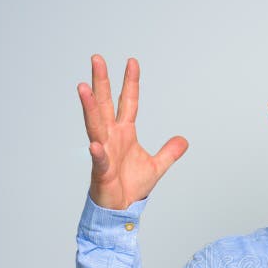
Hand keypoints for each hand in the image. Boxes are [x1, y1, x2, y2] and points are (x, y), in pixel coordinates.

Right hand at [77, 55, 187, 209]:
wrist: (121, 208)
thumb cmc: (131, 185)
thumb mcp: (157, 166)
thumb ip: (169, 152)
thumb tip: (184, 140)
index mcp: (125, 133)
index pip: (128, 102)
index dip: (130, 83)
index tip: (132, 62)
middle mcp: (111, 137)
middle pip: (105, 105)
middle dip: (101, 82)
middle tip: (97, 59)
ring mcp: (104, 152)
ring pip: (95, 125)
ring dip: (89, 107)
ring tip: (83, 87)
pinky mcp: (101, 171)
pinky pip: (99, 160)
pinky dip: (97, 153)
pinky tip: (95, 145)